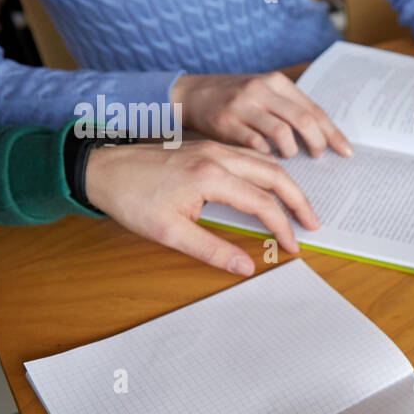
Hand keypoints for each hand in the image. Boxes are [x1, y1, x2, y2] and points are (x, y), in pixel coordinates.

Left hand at [85, 140, 319, 275]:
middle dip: (299, 200)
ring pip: (265, 161)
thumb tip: (246, 267)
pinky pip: (250, 155)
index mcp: (210, 176)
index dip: (282, 227)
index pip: (262, 203)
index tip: (293, 247)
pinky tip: (272, 186)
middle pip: (275, 174)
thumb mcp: (169, 232)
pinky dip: (270, 171)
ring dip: (287, 184)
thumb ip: (212, 250)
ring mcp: (214, 148)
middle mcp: (218, 156)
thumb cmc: (130, 199)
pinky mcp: (208, 146)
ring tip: (298, 207)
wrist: (100, 168)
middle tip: (313, 223)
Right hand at [172, 72, 352, 158]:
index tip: (346, 152)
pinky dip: (266, 154)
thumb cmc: (236, 99)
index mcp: (277, 82)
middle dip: (317, 144)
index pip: (314, 110)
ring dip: (291, 151)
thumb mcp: (264, 93)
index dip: (333, 133)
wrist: (191, 93)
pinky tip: (267, 157)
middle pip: (304, 120)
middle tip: (318, 157)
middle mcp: (262, 90)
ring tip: (289, 156)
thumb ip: (289, 109)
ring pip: (282, 133)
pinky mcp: (225, 122)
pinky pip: (256, 144)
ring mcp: (243, 105)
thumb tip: (323, 137)